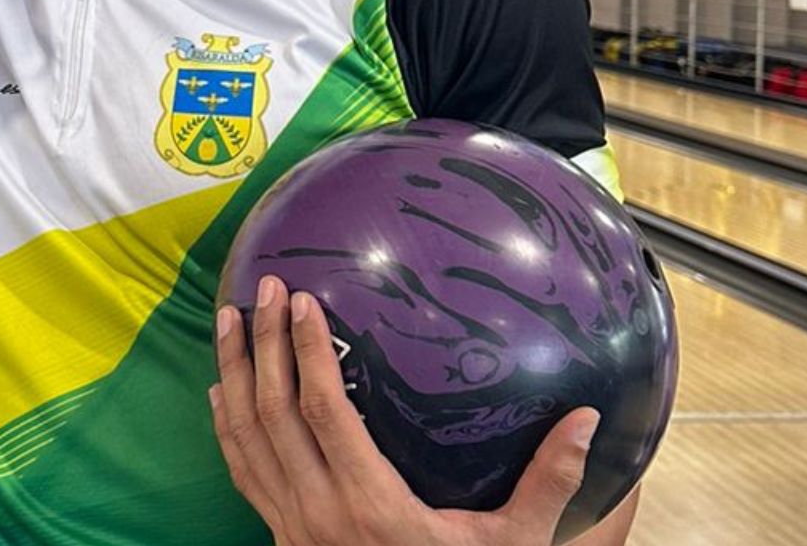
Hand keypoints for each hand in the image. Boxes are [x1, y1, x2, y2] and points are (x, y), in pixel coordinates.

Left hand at [211, 275, 598, 545]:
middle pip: (273, 413)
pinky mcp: (279, 535)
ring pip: (246, 437)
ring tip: (230, 318)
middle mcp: (319, 513)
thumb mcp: (514, 543)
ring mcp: (291, 526)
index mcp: (372, 506)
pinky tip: (221, 388)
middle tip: (266, 286)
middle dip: (266, 344)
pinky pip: (241, 472)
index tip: (305, 302)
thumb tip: (586, 420)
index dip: (309, 353)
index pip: (325, 413)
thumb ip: (548, 484)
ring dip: (234, 372)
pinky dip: (225, 425)